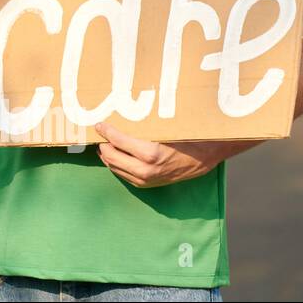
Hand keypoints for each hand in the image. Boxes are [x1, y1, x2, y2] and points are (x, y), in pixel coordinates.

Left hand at [94, 122, 228, 187]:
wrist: (203, 158)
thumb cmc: (185, 138)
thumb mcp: (164, 129)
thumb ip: (141, 127)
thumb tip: (119, 117)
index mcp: (150, 154)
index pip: (117, 141)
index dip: (105, 131)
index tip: (99, 124)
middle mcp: (145, 170)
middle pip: (111, 157)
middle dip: (103, 144)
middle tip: (100, 133)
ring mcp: (145, 180)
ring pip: (114, 168)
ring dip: (107, 155)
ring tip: (104, 143)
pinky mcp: (146, 185)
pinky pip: (123, 175)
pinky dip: (115, 164)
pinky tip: (115, 154)